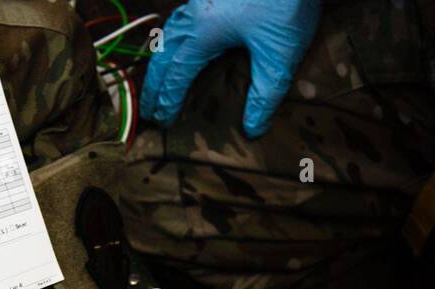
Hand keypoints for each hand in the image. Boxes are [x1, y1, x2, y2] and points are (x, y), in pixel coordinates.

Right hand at [139, 0, 321, 138]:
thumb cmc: (287, 6)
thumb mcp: (279, 57)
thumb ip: (265, 96)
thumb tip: (253, 130)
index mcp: (203, 32)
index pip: (178, 74)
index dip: (169, 99)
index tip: (162, 120)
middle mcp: (194, 14)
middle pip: (164, 53)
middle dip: (154, 83)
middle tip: (147, 108)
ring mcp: (200, 0)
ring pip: (170, 33)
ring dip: (160, 59)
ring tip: (157, 80)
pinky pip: (182, 19)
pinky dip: (173, 38)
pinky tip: (181, 43)